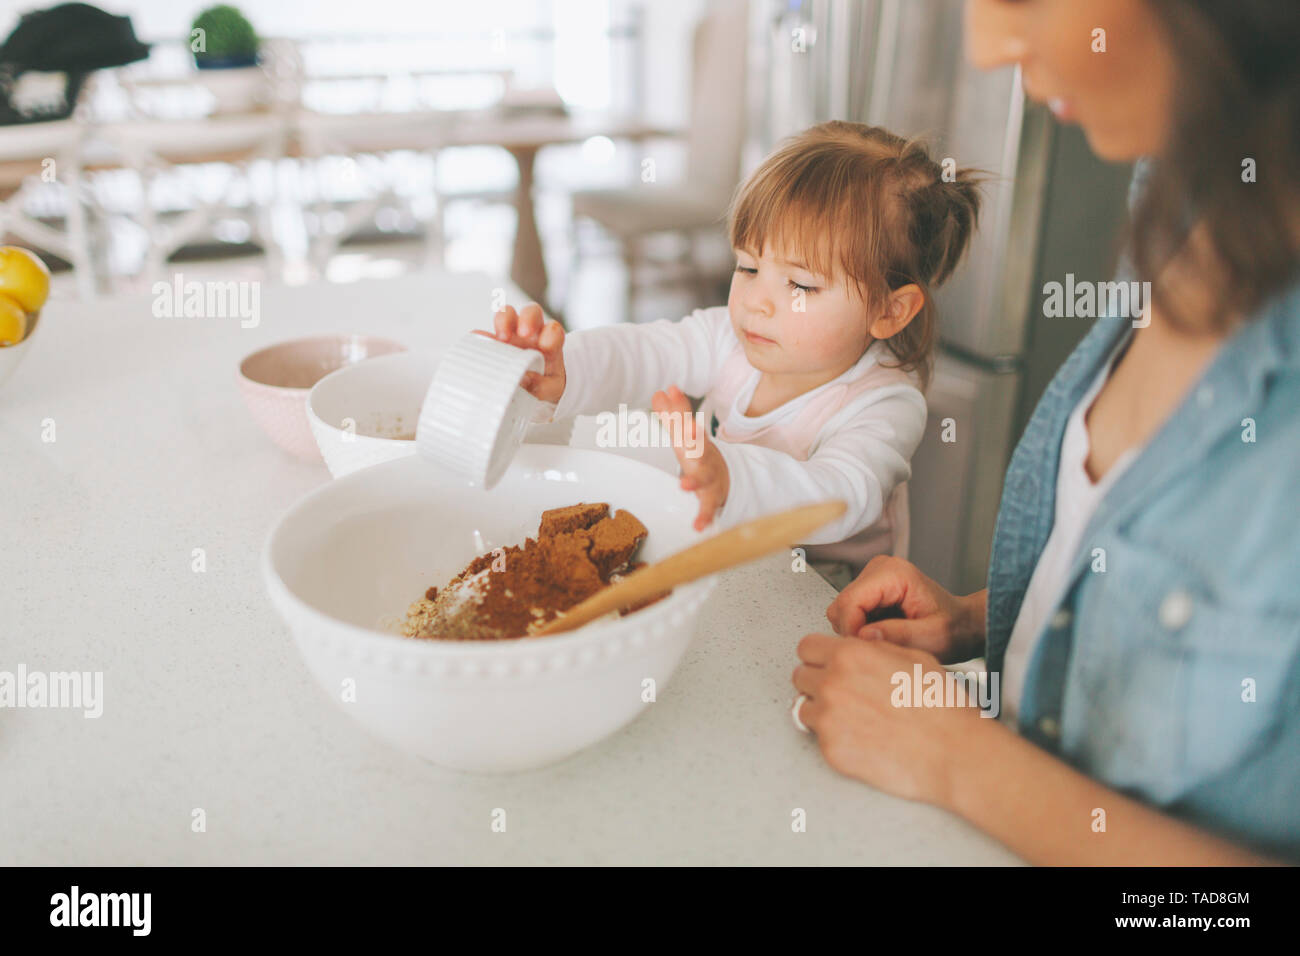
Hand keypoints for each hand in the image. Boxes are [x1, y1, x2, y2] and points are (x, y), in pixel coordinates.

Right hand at [475, 303, 565, 402]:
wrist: (533, 387)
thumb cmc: (547, 383)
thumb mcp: (551, 388)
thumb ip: (541, 385)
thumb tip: (524, 378)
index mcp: (550, 342)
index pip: (553, 329)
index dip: (550, 333)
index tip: (544, 346)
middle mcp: (531, 333)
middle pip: (531, 311)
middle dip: (528, 319)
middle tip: (524, 334)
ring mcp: (511, 334)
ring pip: (507, 313)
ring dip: (504, 320)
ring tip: (502, 338)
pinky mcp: (494, 341)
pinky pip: (485, 333)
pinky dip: (480, 336)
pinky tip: (476, 344)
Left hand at [651, 384, 728, 530]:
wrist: (726, 478)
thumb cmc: (700, 455)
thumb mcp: (686, 435)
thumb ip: (672, 414)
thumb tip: (661, 392)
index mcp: (694, 441)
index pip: (684, 420)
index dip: (678, 407)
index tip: (671, 391)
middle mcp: (703, 456)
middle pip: (698, 447)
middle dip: (693, 438)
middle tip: (689, 430)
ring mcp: (708, 477)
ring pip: (703, 478)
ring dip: (693, 481)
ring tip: (683, 486)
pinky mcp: (710, 497)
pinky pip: (708, 508)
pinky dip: (704, 517)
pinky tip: (697, 526)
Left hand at [792, 634, 984, 804]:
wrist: (954, 752)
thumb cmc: (942, 707)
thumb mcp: (911, 656)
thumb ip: (874, 647)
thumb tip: (858, 644)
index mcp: (850, 655)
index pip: (807, 647)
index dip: (820, 655)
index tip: (827, 663)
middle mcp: (833, 683)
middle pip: (801, 676)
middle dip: (818, 681)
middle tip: (842, 692)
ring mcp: (829, 719)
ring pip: (803, 707)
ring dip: (821, 710)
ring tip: (852, 717)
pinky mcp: (831, 750)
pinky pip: (818, 738)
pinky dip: (834, 737)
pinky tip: (860, 737)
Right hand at [826, 556, 985, 663]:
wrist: (962, 624)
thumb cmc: (953, 628)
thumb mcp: (933, 638)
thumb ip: (901, 635)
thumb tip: (865, 636)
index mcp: (894, 573)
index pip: (850, 602)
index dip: (852, 631)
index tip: (867, 650)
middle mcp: (879, 569)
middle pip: (841, 606)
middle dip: (854, 632)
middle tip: (880, 647)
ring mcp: (872, 578)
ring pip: (841, 611)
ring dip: (857, 631)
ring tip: (886, 639)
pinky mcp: (869, 590)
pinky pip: (849, 614)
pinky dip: (861, 629)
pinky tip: (883, 634)